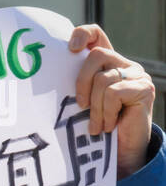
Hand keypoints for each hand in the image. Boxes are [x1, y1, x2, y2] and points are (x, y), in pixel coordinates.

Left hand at [69, 24, 155, 177]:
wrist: (121, 152)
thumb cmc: (96, 127)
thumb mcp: (82, 103)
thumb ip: (75, 86)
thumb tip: (42, 78)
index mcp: (106, 64)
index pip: (96, 34)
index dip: (83, 34)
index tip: (71, 49)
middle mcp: (124, 64)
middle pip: (97, 55)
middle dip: (81, 81)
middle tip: (81, 106)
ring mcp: (136, 75)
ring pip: (103, 79)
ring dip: (95, 108)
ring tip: (96, 126)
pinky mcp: (144, 88)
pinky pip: (114, 93)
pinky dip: (106, 113)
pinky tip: (108, 126)